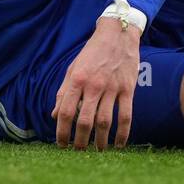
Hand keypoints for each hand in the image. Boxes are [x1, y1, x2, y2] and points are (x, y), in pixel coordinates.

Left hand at [51, 16, 140, 149]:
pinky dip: (123, 133)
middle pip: (84, 120)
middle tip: (78, 150)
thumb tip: (54, 115)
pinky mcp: (128, 88)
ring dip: (100, 140)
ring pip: (105, 121)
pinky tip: (119, 144)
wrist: (117, 33)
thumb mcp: (73, 68)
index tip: (61, 144)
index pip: (65, 111)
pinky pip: (126, 115)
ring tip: (97, 150)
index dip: (61, 131)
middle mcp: (94, 85)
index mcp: (77, 80)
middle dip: (80, 140)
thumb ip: (63, 92)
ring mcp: (112, 87)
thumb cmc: (92, 52)